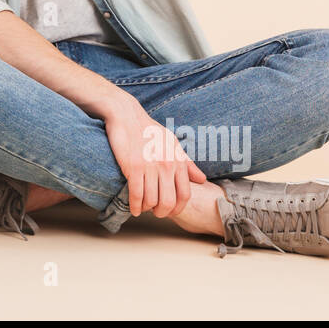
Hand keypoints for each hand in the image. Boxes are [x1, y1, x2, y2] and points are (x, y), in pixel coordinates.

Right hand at [102, 94, 207, 218]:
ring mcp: (150, 166)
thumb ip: (187, 163)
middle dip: (162, 212)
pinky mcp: (133, 167)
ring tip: (143, 208)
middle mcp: (166, 165)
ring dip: (147, 209)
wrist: (126, 115)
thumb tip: (202, 179)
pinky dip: (135, 206)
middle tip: (156, 212)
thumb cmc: (149, 130)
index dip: (178, 207)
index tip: (171, 211)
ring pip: (151, 200)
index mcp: (177, 161)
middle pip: (168, 201)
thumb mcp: (172, 143)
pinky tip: (133, 209)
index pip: (184, 194)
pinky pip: (136, 194)